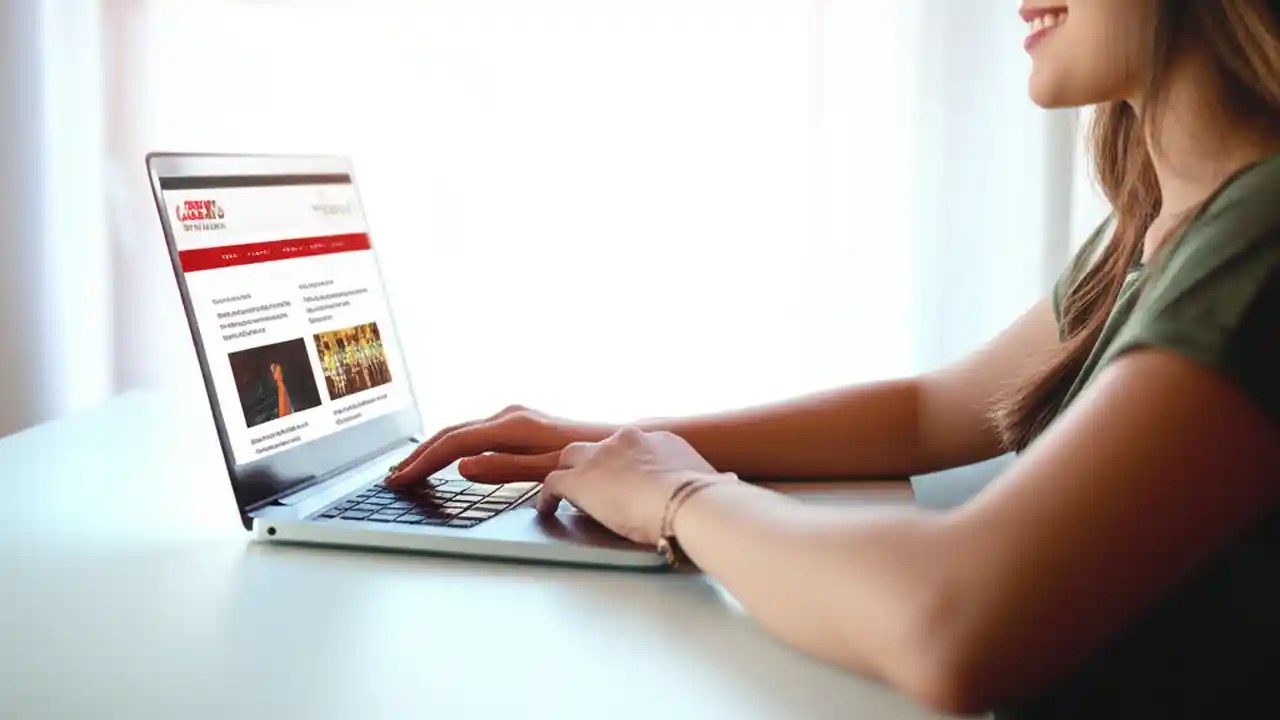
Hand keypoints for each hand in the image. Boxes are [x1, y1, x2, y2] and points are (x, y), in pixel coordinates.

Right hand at [386, 405, 617, 486]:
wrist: (619, 442)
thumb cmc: (589, 459)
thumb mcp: (547, 470)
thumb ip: (503, 469)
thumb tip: (462, 466)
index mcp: (511, 426)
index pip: (453, 443)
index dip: (423, 462)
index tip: (400, 479)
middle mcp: (508, 416)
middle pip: (451, 434)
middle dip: (419, 455)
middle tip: (393, 477)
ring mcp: (513, 418)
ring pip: (461, 432)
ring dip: (432, 450)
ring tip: (409, 469)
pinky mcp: (519, 425)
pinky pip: (474, 434)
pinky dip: (452, 447)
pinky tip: (445, 459)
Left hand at [541, 427, 739, 545]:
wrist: (685, 502)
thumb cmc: (704, 498)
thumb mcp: (715, 483)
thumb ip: (718, 482)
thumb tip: (730, 485)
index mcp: (661, 440)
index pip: (635, 447)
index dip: (629, 463)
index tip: (630, 478)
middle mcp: (628, 441)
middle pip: (600, 447)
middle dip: (595, 461)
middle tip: (594, 480)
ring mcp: (600, 458)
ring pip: (571, 457)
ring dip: (568, 472)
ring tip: (565, 490)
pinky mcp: (579, 480)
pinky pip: (553, 483)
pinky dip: (547, 496)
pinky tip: (547, 509)